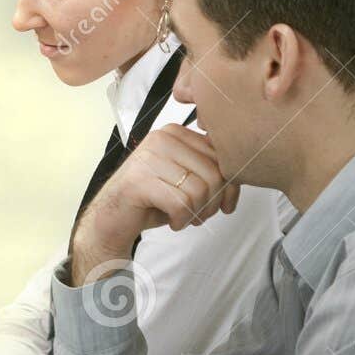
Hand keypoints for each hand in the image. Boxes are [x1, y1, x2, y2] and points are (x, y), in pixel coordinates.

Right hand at [71, 125, 238, 284]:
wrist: (111, 219)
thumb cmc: (151, 199)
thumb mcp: (184, 177)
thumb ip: (208, 168)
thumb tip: (242, 173)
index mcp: (175, 132)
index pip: (221, 155)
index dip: (230, 186)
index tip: (224, 205)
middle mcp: (161, 138)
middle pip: (214, 173)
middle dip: (214, 202)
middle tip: (200, 215)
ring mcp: (148, 157)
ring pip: (200, 189)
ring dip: (197, 213)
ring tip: (183, 218)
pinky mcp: (138, 181)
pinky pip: (181, 203)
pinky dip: (182, 220)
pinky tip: (172, 221)